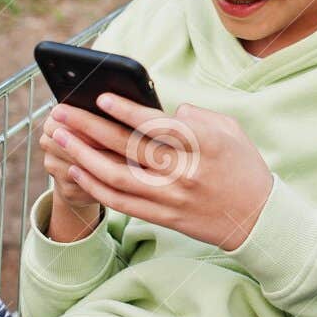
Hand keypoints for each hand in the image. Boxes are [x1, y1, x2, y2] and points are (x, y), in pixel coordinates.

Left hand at [46, 94, 273, 251]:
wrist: (257, 219)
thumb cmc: (243, 167)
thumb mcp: (230, 130)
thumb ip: (196, 114)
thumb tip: (160, 108)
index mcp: (204, 144)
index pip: (158, 125)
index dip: (127, 111)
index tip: (100, 98)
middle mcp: (185, 172)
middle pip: (127, 147)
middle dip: (89, 128)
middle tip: (62, 112)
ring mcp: (172, 198)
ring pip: (116, 176)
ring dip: (82, 155)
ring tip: (59, 137)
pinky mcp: (163, 217)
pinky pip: (121, 202)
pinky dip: (95, 185)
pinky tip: (76, 168)